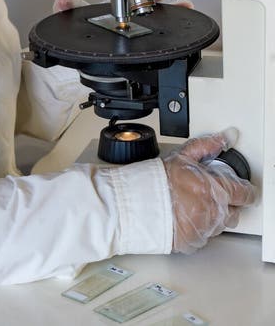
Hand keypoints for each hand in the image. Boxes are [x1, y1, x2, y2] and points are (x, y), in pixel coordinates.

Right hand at [163, 129, 256, 253]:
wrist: (136, 204)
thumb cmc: (156, 181)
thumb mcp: (183, 156)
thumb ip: (208, 146)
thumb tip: (226, 137)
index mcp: (214, 190)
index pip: (245, 194)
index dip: (245, 191)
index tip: (243, 191)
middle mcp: (213, 212)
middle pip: (234, 213)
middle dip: (226, 204)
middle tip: (209, 195)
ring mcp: (204, 229)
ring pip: (219, 225)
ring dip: (212, 216)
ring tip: (192, 205)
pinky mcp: (193, 243)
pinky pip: (204, 237)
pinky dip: (198, 228)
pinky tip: (185, 217)